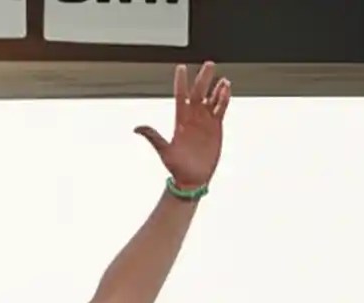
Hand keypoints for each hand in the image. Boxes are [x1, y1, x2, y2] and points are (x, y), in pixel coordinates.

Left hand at [135, 62, 229, 188]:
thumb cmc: (176, 166)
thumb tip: (137, 128)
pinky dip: (224, 100)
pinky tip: (226, 90)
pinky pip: (221, 110)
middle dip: (203, 79)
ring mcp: (205, 121)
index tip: (181, 68)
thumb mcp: (164, 151)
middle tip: (208, 64)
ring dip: (216, 89)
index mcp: (179, 120)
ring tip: (222, 80)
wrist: (192, 178)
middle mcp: (192, 117)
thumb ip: (153, 137)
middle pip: (199, 93)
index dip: (181, 82)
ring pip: (211, 100)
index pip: (180, 96)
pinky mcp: (216, 127)